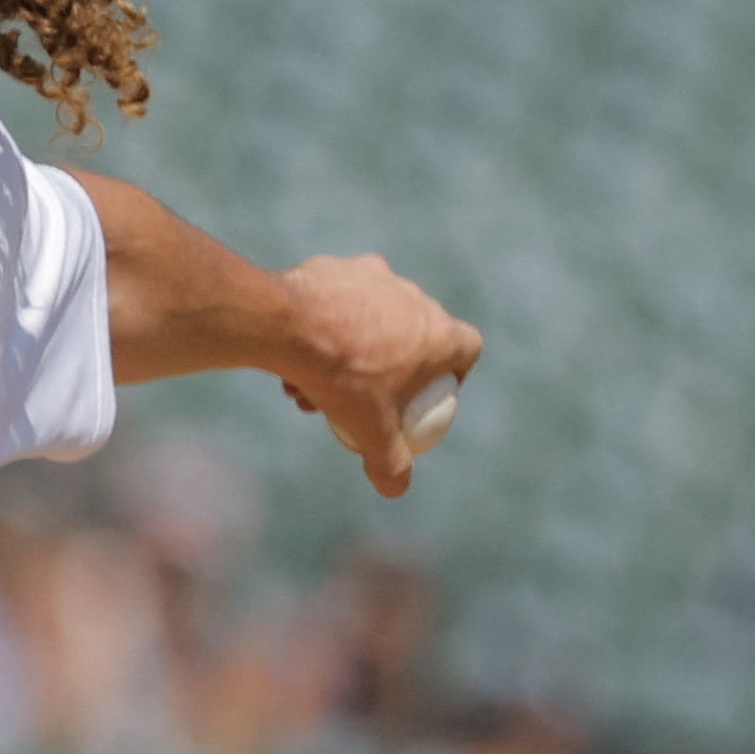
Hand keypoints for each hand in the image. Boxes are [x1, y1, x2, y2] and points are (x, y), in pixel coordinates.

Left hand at [271, 254, 480, 497]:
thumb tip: (396, 488)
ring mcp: (375, 275)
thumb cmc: (341, 375)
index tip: (427, 393)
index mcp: (438, 332)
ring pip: (369, 318)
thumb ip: (389, 459)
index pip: (467, 348)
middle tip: (359, 397)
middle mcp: (413, 297)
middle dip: (387, 369)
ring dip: (348, 352)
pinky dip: (322, 326)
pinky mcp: (336, 265)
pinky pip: (336, 300)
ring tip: (312, 388)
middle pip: (412, 336)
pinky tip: (295, 354)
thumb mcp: (369, 427)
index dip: (455, 372)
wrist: (287, 325)